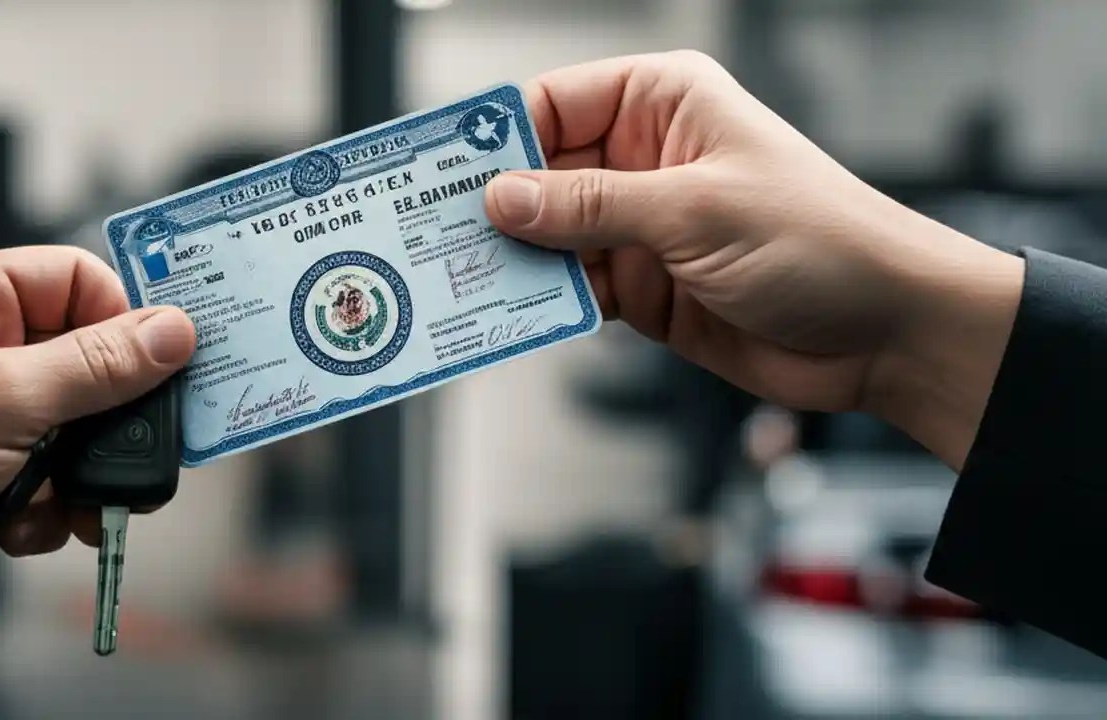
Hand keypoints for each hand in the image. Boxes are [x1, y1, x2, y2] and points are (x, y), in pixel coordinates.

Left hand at [0, 247, 194, 612]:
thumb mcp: (1, 401)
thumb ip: (98, 366)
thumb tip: (175, 330)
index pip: (75, 280)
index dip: (124, 318)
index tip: (164, 364)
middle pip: (86, 358)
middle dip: (112, 413)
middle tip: (139, 445)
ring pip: (78, 424)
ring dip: (84, 470)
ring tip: (77, 502)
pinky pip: (53, 474)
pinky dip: (52, 505)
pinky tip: (26, 523)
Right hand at [485, 51, 1023, 467]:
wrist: (885, 332)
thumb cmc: (820, 240)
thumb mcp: (695, 211)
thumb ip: (591, 206)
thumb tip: (502, 198)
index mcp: (664, 104)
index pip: (555, 104)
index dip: (497, 138)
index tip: (440, 173)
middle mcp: (646, 159)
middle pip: (541, 173)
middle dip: (492, 205)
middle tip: (429, 234)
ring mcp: (641, 226)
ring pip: (550, 235)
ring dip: (511, 260)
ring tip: (453, 279)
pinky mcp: (643, 287)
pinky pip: (573, 288)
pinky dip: (542, 301)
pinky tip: (505, 313)